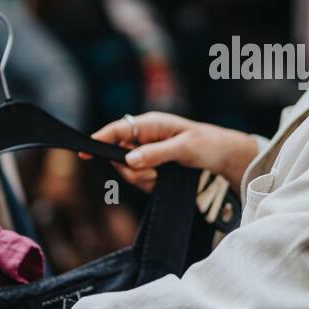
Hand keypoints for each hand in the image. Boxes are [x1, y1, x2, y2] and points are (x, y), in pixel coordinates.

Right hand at [85, 112, 259, 193]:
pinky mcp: (151, 166)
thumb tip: (130, 160)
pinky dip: (149, 184)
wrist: (224, 156)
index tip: (85, 152)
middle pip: (117, 156)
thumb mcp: (184, 148)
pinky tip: (164, 180)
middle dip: (132, 170)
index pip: (117, 130)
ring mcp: (146, 152)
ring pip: (127, 171)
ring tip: (163, 175)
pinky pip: (139, 180)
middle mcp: (144, 137)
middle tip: (154, 174)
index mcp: (150, 124)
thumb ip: (156, 153)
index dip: (99, 139)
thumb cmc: (207, 144)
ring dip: (142, 179)